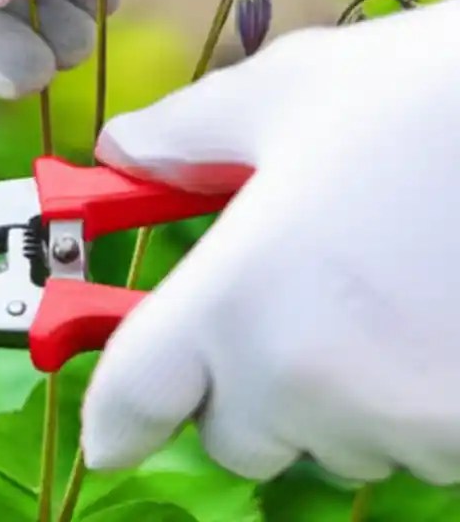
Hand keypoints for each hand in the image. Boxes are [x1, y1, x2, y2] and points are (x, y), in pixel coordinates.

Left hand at [81, 0, 459, 484]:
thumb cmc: (432, 98)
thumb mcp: (287, 92)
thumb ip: (181, 136)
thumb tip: (120, 152)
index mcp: (235, 297)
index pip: (134, 396)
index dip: (115, 414)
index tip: (109, 430)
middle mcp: (306, 379)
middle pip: (233, 435)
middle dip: (242, 387)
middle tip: (286, 305)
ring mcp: (401, 420)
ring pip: (328, 441)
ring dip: (336, 392)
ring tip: (389, 288)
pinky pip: (414, 443)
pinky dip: (412, 400)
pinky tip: (440, 316)